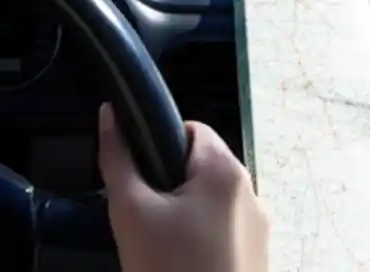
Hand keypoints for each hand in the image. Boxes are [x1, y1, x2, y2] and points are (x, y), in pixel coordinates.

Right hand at [98, 103, 269, 271]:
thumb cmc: (167, 269)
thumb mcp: (130, 211)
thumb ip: (117, 159)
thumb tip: (109, 114)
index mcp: (226, 171)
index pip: (190, 129)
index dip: (157, 144)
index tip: (138, 177)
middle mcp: (252, 193)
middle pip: (201, 167)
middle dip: (168, 184)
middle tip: (143, 216)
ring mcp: (260, 229)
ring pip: (210, 202)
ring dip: (183, 213)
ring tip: (159, 245)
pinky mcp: (258, 258)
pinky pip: (223, 231)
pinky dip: (200, 238)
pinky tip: (179, 263)